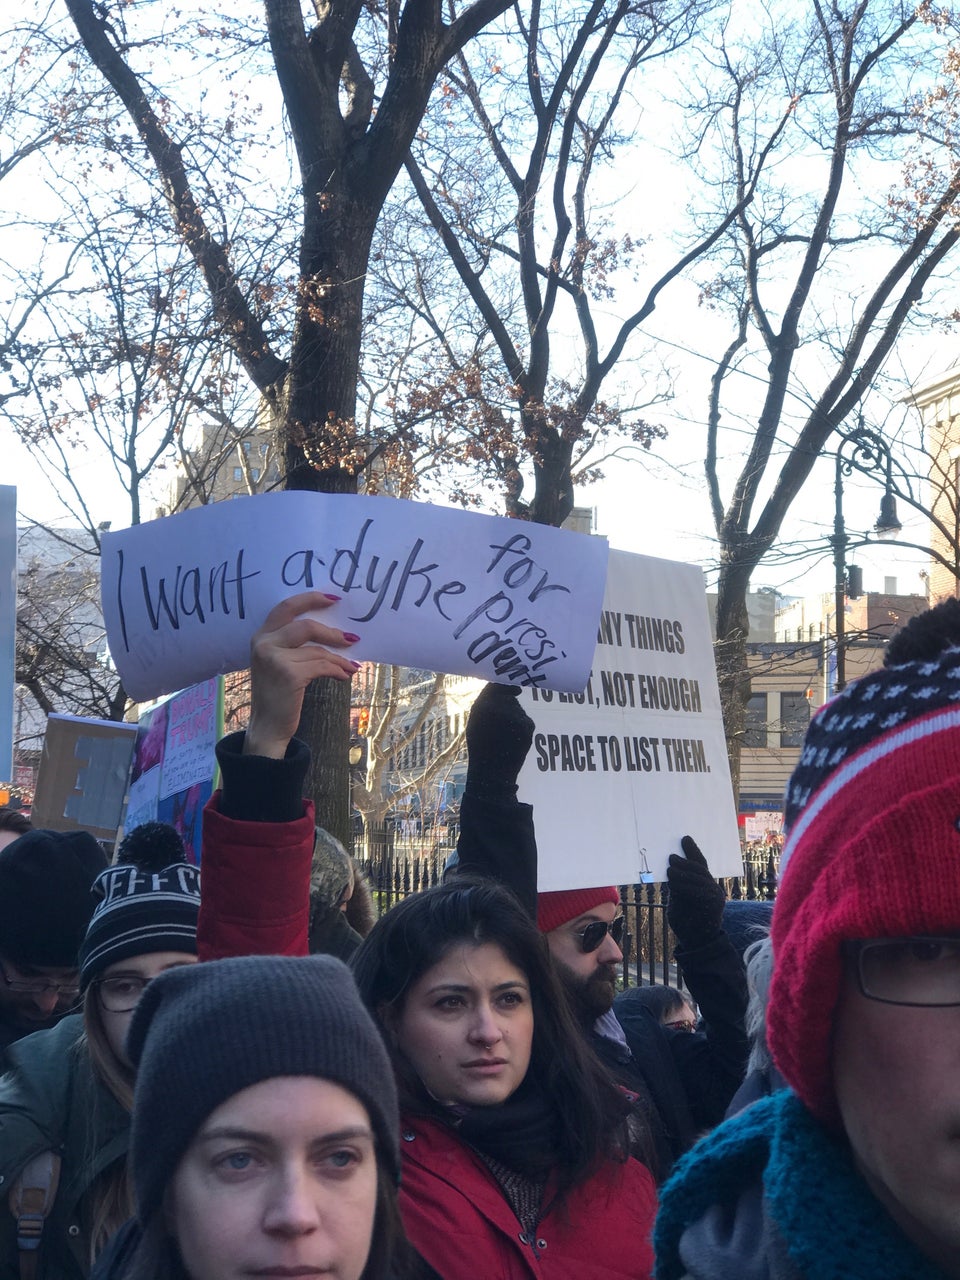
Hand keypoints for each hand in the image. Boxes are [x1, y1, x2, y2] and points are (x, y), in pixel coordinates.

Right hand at [244, 591, 359, 758]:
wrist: (267, 727)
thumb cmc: (278, 695)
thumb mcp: (278, 663)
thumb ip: (293, 645)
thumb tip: (333, 633)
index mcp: (261, 636)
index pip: (285, 607)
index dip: (310, 599)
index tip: (333, 598)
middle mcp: (264, 643)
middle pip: (305, 626)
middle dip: (332, 632)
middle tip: (352, 637)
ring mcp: (274, 658)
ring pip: (317, 650)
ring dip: (339, 658)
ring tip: (350, 665)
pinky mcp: (288, 673)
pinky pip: (322, 665)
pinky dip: (337, 670)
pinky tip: (344, 675)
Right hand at [465, 682, 533, 795]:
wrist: (493, 773)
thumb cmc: (481, 748)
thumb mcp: (475, 723)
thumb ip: (485, 704)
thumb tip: (502, 690)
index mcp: (482, 705)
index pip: (497, 685)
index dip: (506, 686)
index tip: (514, 689)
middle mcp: (499, 706)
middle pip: (509, 697)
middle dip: (507, 705)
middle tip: (501, 725)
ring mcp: (515, 715)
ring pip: (518, 709)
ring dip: (514, 717)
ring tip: (505, 736)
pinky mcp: (528, 724)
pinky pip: (526, 720)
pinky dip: (522, 727)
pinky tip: (514, 740)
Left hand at [666, 835, 724, 945]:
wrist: (696, 942)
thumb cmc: (684, 921)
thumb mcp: (677, 899)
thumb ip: (677, 886)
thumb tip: (670, 870)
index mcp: (704, 884)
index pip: (700, 863)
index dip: (692, 850)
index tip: (684, 838)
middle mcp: (712, 887)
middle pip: (699, 868)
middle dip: (684, 861)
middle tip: (671, 858)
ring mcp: (715, 895)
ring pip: (699, 877)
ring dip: (682, 873)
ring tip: (669, 871)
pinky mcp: (715, 903)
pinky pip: (700, 890)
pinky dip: (685, 886)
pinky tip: (674, 884)